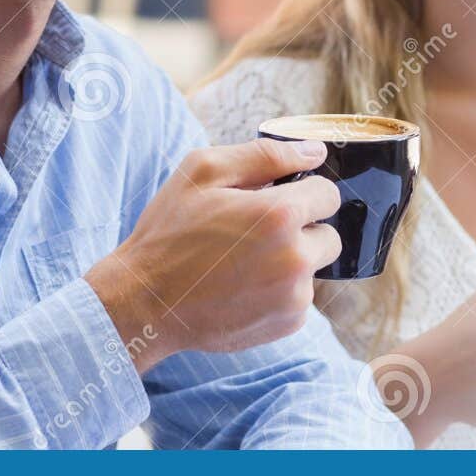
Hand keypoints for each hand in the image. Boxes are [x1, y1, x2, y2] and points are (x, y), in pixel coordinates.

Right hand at [85, 138, 340, 370]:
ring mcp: (294, 297)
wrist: (146, 301)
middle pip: (330, 234)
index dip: (302, 192)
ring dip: (291, 261)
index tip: (275, 199)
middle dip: (301, 229)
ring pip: (314, 268)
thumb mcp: (205, 171)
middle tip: (257, 232)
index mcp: (280, 215)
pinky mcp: (288, 324)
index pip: (328, 194)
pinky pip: (301, 297)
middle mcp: (295, 259)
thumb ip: (267, 155)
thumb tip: (317, 151)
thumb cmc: (170, 230)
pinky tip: (243, 286)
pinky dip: (281, 291)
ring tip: (244, 262)